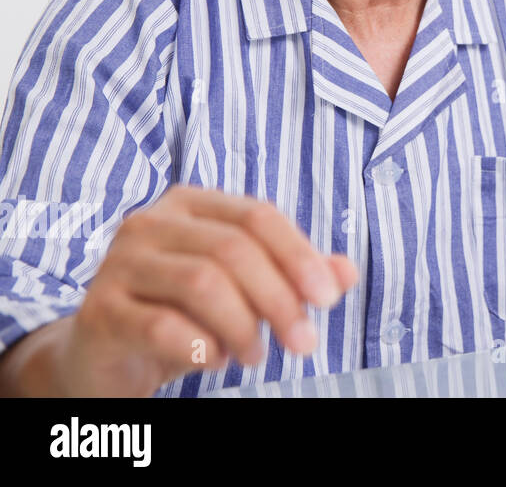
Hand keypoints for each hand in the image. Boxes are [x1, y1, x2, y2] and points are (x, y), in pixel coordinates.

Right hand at [48, 186, 356, 396]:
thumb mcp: (246, 291)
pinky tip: (214, 360)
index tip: (329, 299)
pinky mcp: (99, 311)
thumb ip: (294, 276)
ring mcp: (119, 263)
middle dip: (279, 298)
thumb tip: (346, 272)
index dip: (300, 256)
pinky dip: (200, 347)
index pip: (258, 216)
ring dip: (243, 326)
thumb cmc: (185, 313)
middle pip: (234, 248)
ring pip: (201, 282)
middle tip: (303, 342)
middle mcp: (150, 223)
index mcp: (191, 204)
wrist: (109, 356)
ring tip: (255, 355)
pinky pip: (161, 326)